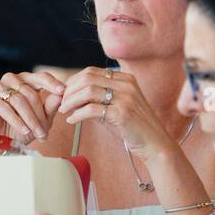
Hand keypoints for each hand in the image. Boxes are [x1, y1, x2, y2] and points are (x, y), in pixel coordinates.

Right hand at [0, 71, 65, 143]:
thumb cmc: (19, 129)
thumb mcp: (40, 120)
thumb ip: (50, 107)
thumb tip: (60, 96)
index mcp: (25, 81)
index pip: (40, 77)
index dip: (52, 83)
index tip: (63, 91)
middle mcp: (11, 80)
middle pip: (30, 92)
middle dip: (39, 115)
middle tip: (44, 132)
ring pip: (18, 100)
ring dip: (29, 119)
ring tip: (36, 134)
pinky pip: (4, 107)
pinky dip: (16, 121)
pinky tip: (24, 130)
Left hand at [59, 67, 173, 159]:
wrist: (154, 142)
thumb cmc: (131, 126)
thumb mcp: (113, 106)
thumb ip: (94, 99)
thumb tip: (68, 96)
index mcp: (125, 79)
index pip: (91, 72)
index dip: (73, 82)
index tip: (64, 93)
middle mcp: (126, 85)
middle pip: (87, 78)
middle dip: (69, 90)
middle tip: (61, 102)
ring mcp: (126, 98)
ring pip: (87, 91)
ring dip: (70, 101)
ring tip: (63, 110)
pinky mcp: (122, 113)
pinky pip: (91, 109)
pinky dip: (77, 114)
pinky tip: (71, 120)